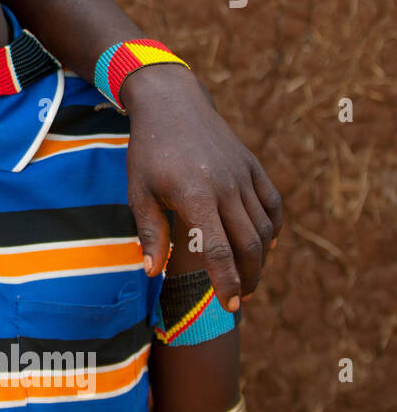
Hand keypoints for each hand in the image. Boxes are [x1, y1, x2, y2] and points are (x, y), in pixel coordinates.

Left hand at [121, 65, 282, 309]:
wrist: (172, 104)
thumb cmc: (148, 151)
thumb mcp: (138, 191)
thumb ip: (149, 233)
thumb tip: (152, 272)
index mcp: (194, 195)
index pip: (217, 249)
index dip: (226, 281)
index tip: (230, 306)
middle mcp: (225, 187)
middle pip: (249, 244)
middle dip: (249, 278)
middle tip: (240, 300)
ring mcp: (243, 175)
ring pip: (264, 228)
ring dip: (261, 259)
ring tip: (248, 278)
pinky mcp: (253, 167)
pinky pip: (273, 205)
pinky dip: (272, 229)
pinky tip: (263, 245)